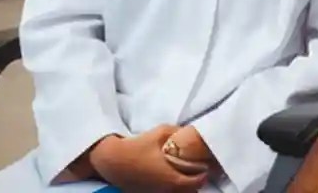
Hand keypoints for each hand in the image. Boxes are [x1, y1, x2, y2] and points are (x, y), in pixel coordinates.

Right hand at [90, 125, 208, 192]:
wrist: (112, 161)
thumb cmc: (138, 147)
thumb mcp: (161, 132)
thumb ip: (179, 132)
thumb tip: (191, 131)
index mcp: (174, 180)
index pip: (199, 182)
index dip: (204, 172)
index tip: (204, 164)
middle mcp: (168, 192)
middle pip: (191, 192)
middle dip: (196, 181)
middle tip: (195, 169)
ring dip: (184, 186)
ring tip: (182, 173)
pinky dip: (171, 188)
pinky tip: (167, 177)